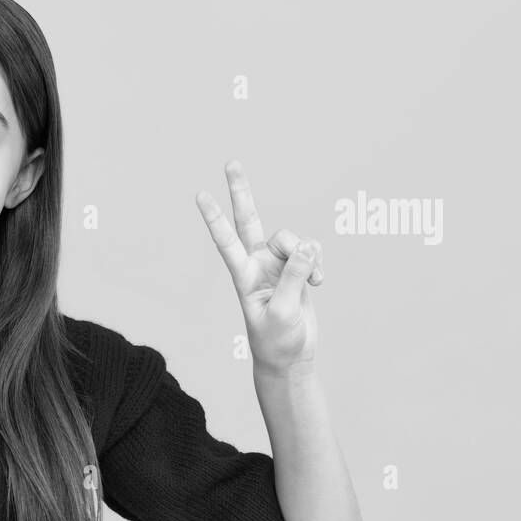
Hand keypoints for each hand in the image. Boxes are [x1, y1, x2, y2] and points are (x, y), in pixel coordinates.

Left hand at [195, 160, 323, 376]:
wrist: (290, 358)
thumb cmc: (276, 341)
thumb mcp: (284, 311)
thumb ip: (295, 276)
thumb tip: (307, 244)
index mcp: (243, 276)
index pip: (225, 241)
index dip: (214, 218)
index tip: (200, 195)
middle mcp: (257, 264)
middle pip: (248, 220)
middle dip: (241, 192)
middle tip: (230, 162)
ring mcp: (277, 264)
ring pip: (292, 239)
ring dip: (306, 254)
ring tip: (313, 281)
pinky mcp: (297, 269)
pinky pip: (312, 251)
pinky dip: (318, 264)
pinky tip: (320, 283)